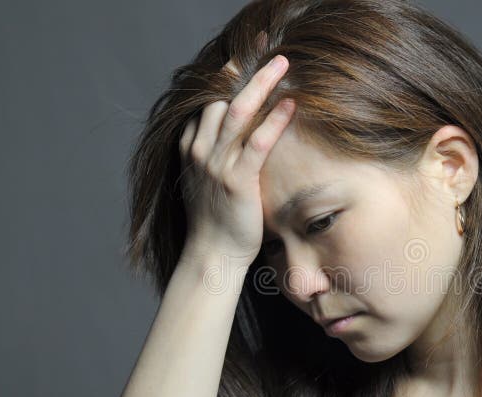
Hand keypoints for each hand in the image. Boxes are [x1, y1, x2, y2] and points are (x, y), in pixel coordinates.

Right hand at [178, 48, 294, 267]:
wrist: (212, 255)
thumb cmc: (215, 220)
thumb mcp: (208, 180)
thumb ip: (215, 154)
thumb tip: (237, 137)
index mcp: (190, 147)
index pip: (207, 101)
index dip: (225, 77)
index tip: (242, 60)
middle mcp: (199, 150)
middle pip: (220, 96)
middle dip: (246, 72)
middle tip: (270, 55)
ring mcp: (216, 164)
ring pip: (237, 111)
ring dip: (261, 83)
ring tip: (283, 64)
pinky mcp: (237, 181)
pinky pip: (256, 143)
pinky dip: (273, 121)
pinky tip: (290, 105)